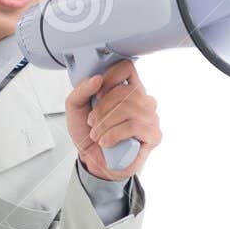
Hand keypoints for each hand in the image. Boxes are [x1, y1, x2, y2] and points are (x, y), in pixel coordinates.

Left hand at [65, 59, 161, 180]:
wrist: (93, 161)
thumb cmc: (89, 133)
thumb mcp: (75, 108)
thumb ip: (81, 90)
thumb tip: (97, 79)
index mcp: (127, 88)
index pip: (127, 67)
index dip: (110, 78)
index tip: (98, 95)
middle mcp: (142, 100)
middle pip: (125, 91)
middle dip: (102, 108)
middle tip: (92, 122)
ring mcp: (150, 117)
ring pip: (129, 108)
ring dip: (106, 123)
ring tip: (97, 135)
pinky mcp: (154, 135)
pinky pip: (135, 126)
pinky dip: (114, 134)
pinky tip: (106, 141)